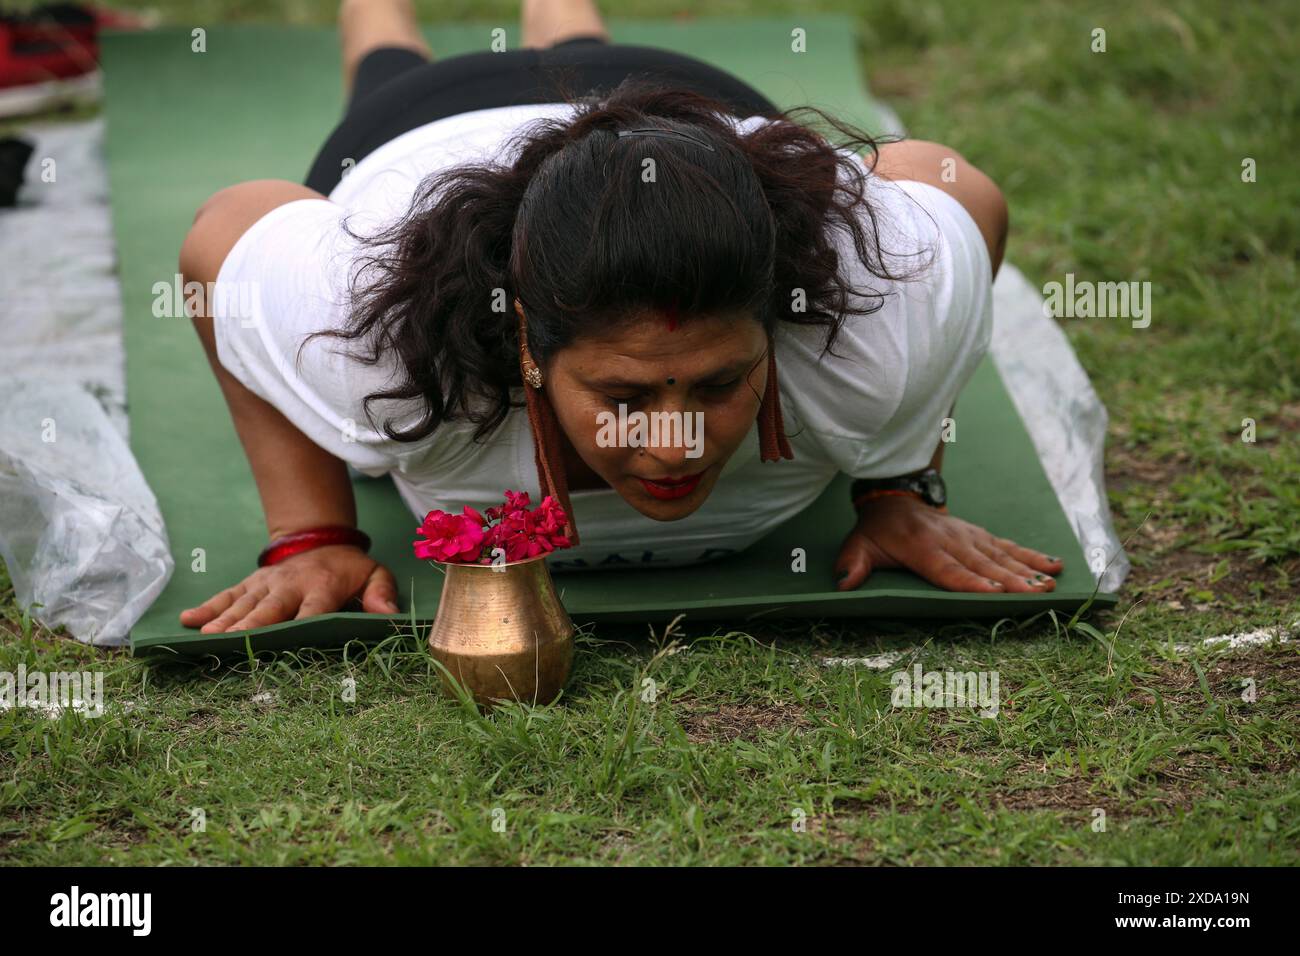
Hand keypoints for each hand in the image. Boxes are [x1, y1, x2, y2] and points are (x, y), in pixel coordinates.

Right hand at [179, 544, 399, 632]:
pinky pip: (226, 595)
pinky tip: (187, 620)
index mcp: (322, 587)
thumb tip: (389, 615)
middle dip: (251, 624)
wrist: (320, 537)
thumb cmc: (349, 569)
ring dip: (225, 620)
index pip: (312, 609)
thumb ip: (382, 593)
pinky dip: (207, 607)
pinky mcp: (250, 583)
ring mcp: (265, 583)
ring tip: (207, 636)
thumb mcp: (375, 575)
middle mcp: (289, 585)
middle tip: (232, 641)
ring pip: (243, 603)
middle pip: (270, 608)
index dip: (301, 623)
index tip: (288, 639)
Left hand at [834, 495, 1063, 592]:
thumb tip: (843, 583)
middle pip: (982, 564)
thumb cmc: (877, 530)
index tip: (993, 592)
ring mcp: (967, 535)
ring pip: (1000, 554)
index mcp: (920, 547)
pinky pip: (1006, 545)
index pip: (946, 569)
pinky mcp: (978, 534)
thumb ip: (852, 564)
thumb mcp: (858, 545)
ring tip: (1051, 581)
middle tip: (1035, 593)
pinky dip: (1031, 555)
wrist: (894, 497)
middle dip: (1010, 580)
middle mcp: (949, 540)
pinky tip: (1054, 564)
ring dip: (1027, 568)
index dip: (969, 581)